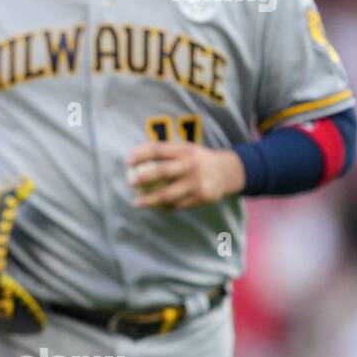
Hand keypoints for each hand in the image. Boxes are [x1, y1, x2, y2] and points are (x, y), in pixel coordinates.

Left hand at [126, 142, 245, 209]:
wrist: (228, 172)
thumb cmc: (197, 159)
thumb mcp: (185, 149)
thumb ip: (164, 152)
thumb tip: (134, 154)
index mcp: (185, 150)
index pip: (159, 150)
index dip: (141, 154)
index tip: (128, 160)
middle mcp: (191, 166)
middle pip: (163, 172)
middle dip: (144, 177)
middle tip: (130, 182)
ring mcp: (196, 183)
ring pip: (169, 194)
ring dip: (150, 200)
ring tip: (136, 202)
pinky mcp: (201, 198)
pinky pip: (177, 205)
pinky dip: (164, 206)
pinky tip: (154, 207)